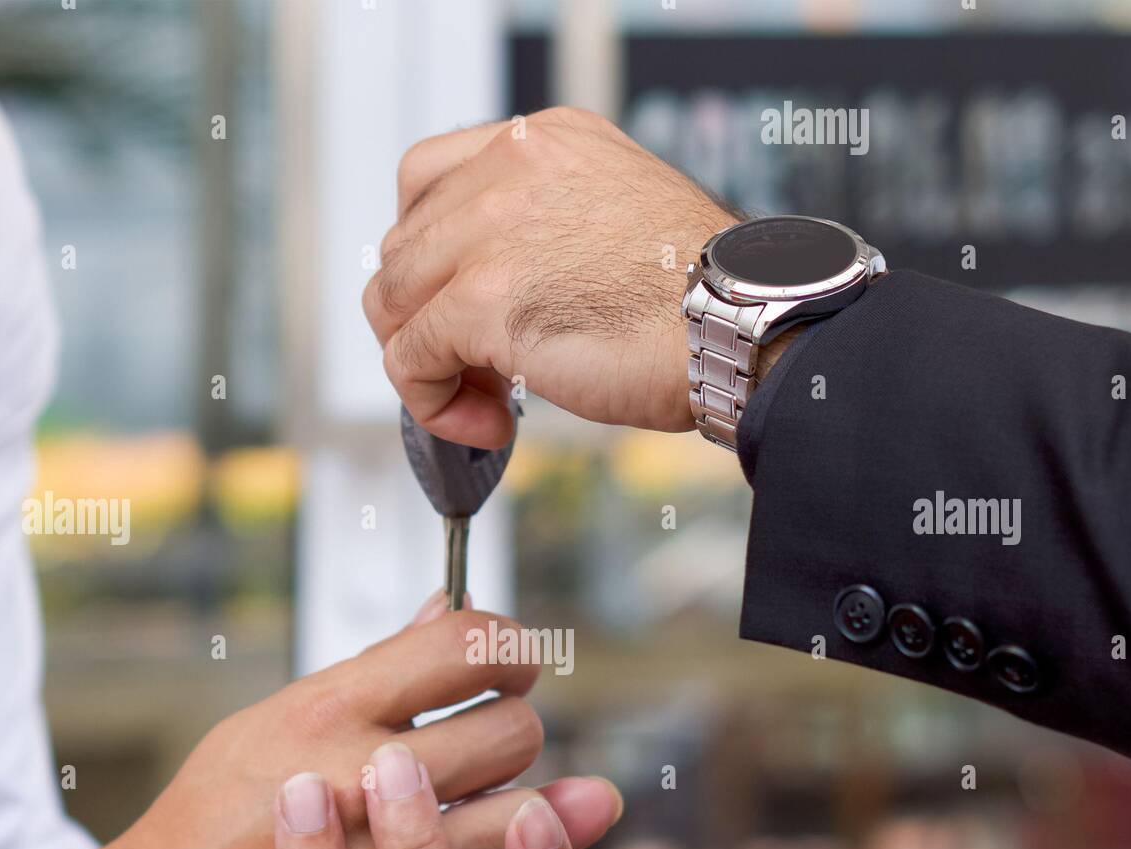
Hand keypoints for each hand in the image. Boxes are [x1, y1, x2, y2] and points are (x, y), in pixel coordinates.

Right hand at [0, 597, 619, 848]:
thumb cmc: (208, 822)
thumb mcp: (269, 722)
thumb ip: (375, 670)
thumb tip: (450, 606)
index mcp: (324, 714)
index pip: (466, 648)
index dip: (507, 647)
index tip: (508, 662)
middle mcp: (360, 784)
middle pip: (514, 731)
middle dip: (515, 728)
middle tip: (488, 740)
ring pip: (526, 818)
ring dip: (522, 808)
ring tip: (483, 806)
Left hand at [364, 107, 732, 448]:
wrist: (738, 329)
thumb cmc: (698, 298)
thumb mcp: (613, 225)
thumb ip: (543, 234)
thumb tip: (481, 295)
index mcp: (543, 142)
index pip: (428, 182)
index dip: (428, 259)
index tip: (455, 307)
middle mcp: (510, 168)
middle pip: (402, 248)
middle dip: (424, 320)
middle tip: (477, 370)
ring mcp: (491, 230)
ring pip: (392, 302)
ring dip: (425, 363)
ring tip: (484, 402)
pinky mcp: (484, 299)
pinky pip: (412, 357)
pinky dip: (433, 402)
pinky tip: (487, 424)